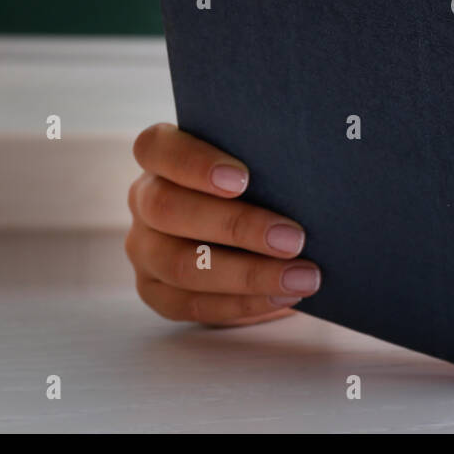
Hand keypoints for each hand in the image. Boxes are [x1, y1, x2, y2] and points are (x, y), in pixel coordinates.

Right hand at [126, 123, 320, 325]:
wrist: (255, 234)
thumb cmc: (260, 185)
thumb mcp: (259, 166)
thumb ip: (267, 161)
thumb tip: (310, 172)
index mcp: (161, 157)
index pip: (158, 148)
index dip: (194, 163)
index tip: (242, 179)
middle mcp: (144, 200)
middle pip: (169, 210)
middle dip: (237, 226)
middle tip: (293, 238)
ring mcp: (144, 248)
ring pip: (180, 265)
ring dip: (247, 274)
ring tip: (301, 276)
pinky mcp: (155, 290)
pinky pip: (191, 305)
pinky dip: (241, 304)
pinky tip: (282, 297)